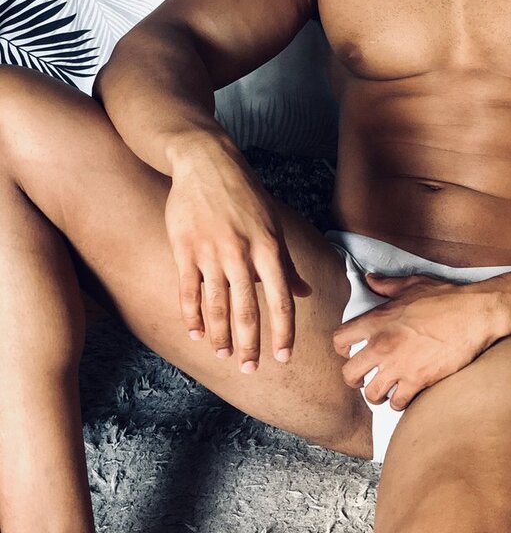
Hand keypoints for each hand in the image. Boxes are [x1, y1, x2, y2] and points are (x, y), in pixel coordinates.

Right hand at [164, 139, 310, 370]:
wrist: (206, 162)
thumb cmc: (245, 196)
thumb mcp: (273, 226)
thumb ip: (286, 264)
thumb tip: (305, 294)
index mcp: (268, 248)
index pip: (280, 299)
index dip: (283, 332)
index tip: (283, 357)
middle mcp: (241, 253)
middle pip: (247, 309)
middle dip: (250, 344)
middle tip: (251, 370)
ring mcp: (210, 252)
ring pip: (217, 304)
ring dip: (220, 335)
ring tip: (224, 356)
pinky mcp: (184, 248)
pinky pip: (188, 290)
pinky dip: (192, 315)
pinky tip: (196, 334)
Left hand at [332, 272, 494, 409]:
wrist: (474, 314)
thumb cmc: (445, 297)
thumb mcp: (412, 285)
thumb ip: (387, 285)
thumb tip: (371, 279)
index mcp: (377, 321)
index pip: (340, 339)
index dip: (342, 349)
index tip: (349, 352)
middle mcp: (383, 345)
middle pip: (350, 374)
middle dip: (354, 379)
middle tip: (363, 379)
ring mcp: (400, 365)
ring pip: (372, 394)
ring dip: (377, 394)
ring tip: (384, 391)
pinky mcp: (419, 380)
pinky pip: (398, 402)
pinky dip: (399, 402)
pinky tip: (404, 396)